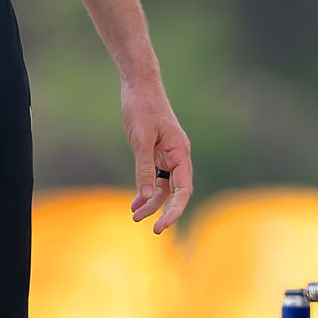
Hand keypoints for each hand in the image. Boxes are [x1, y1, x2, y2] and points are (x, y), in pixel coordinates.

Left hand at [124, 77, 192, 233]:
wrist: (139, 86)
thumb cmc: (142, 108)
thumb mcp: (140, 139)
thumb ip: (144, 168)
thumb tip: (145, 196)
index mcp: (180, 154)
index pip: (183, 190)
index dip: (175, 211)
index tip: (162, 226)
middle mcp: (177, 157)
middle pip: (175, 192)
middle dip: (163, 211)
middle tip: (152, 231)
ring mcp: (167, 156)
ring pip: (162, 187)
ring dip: (150, 203)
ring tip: (134, 217)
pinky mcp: (156, 153)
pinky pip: (154, 177)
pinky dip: (145, 190)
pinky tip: (135, 203)